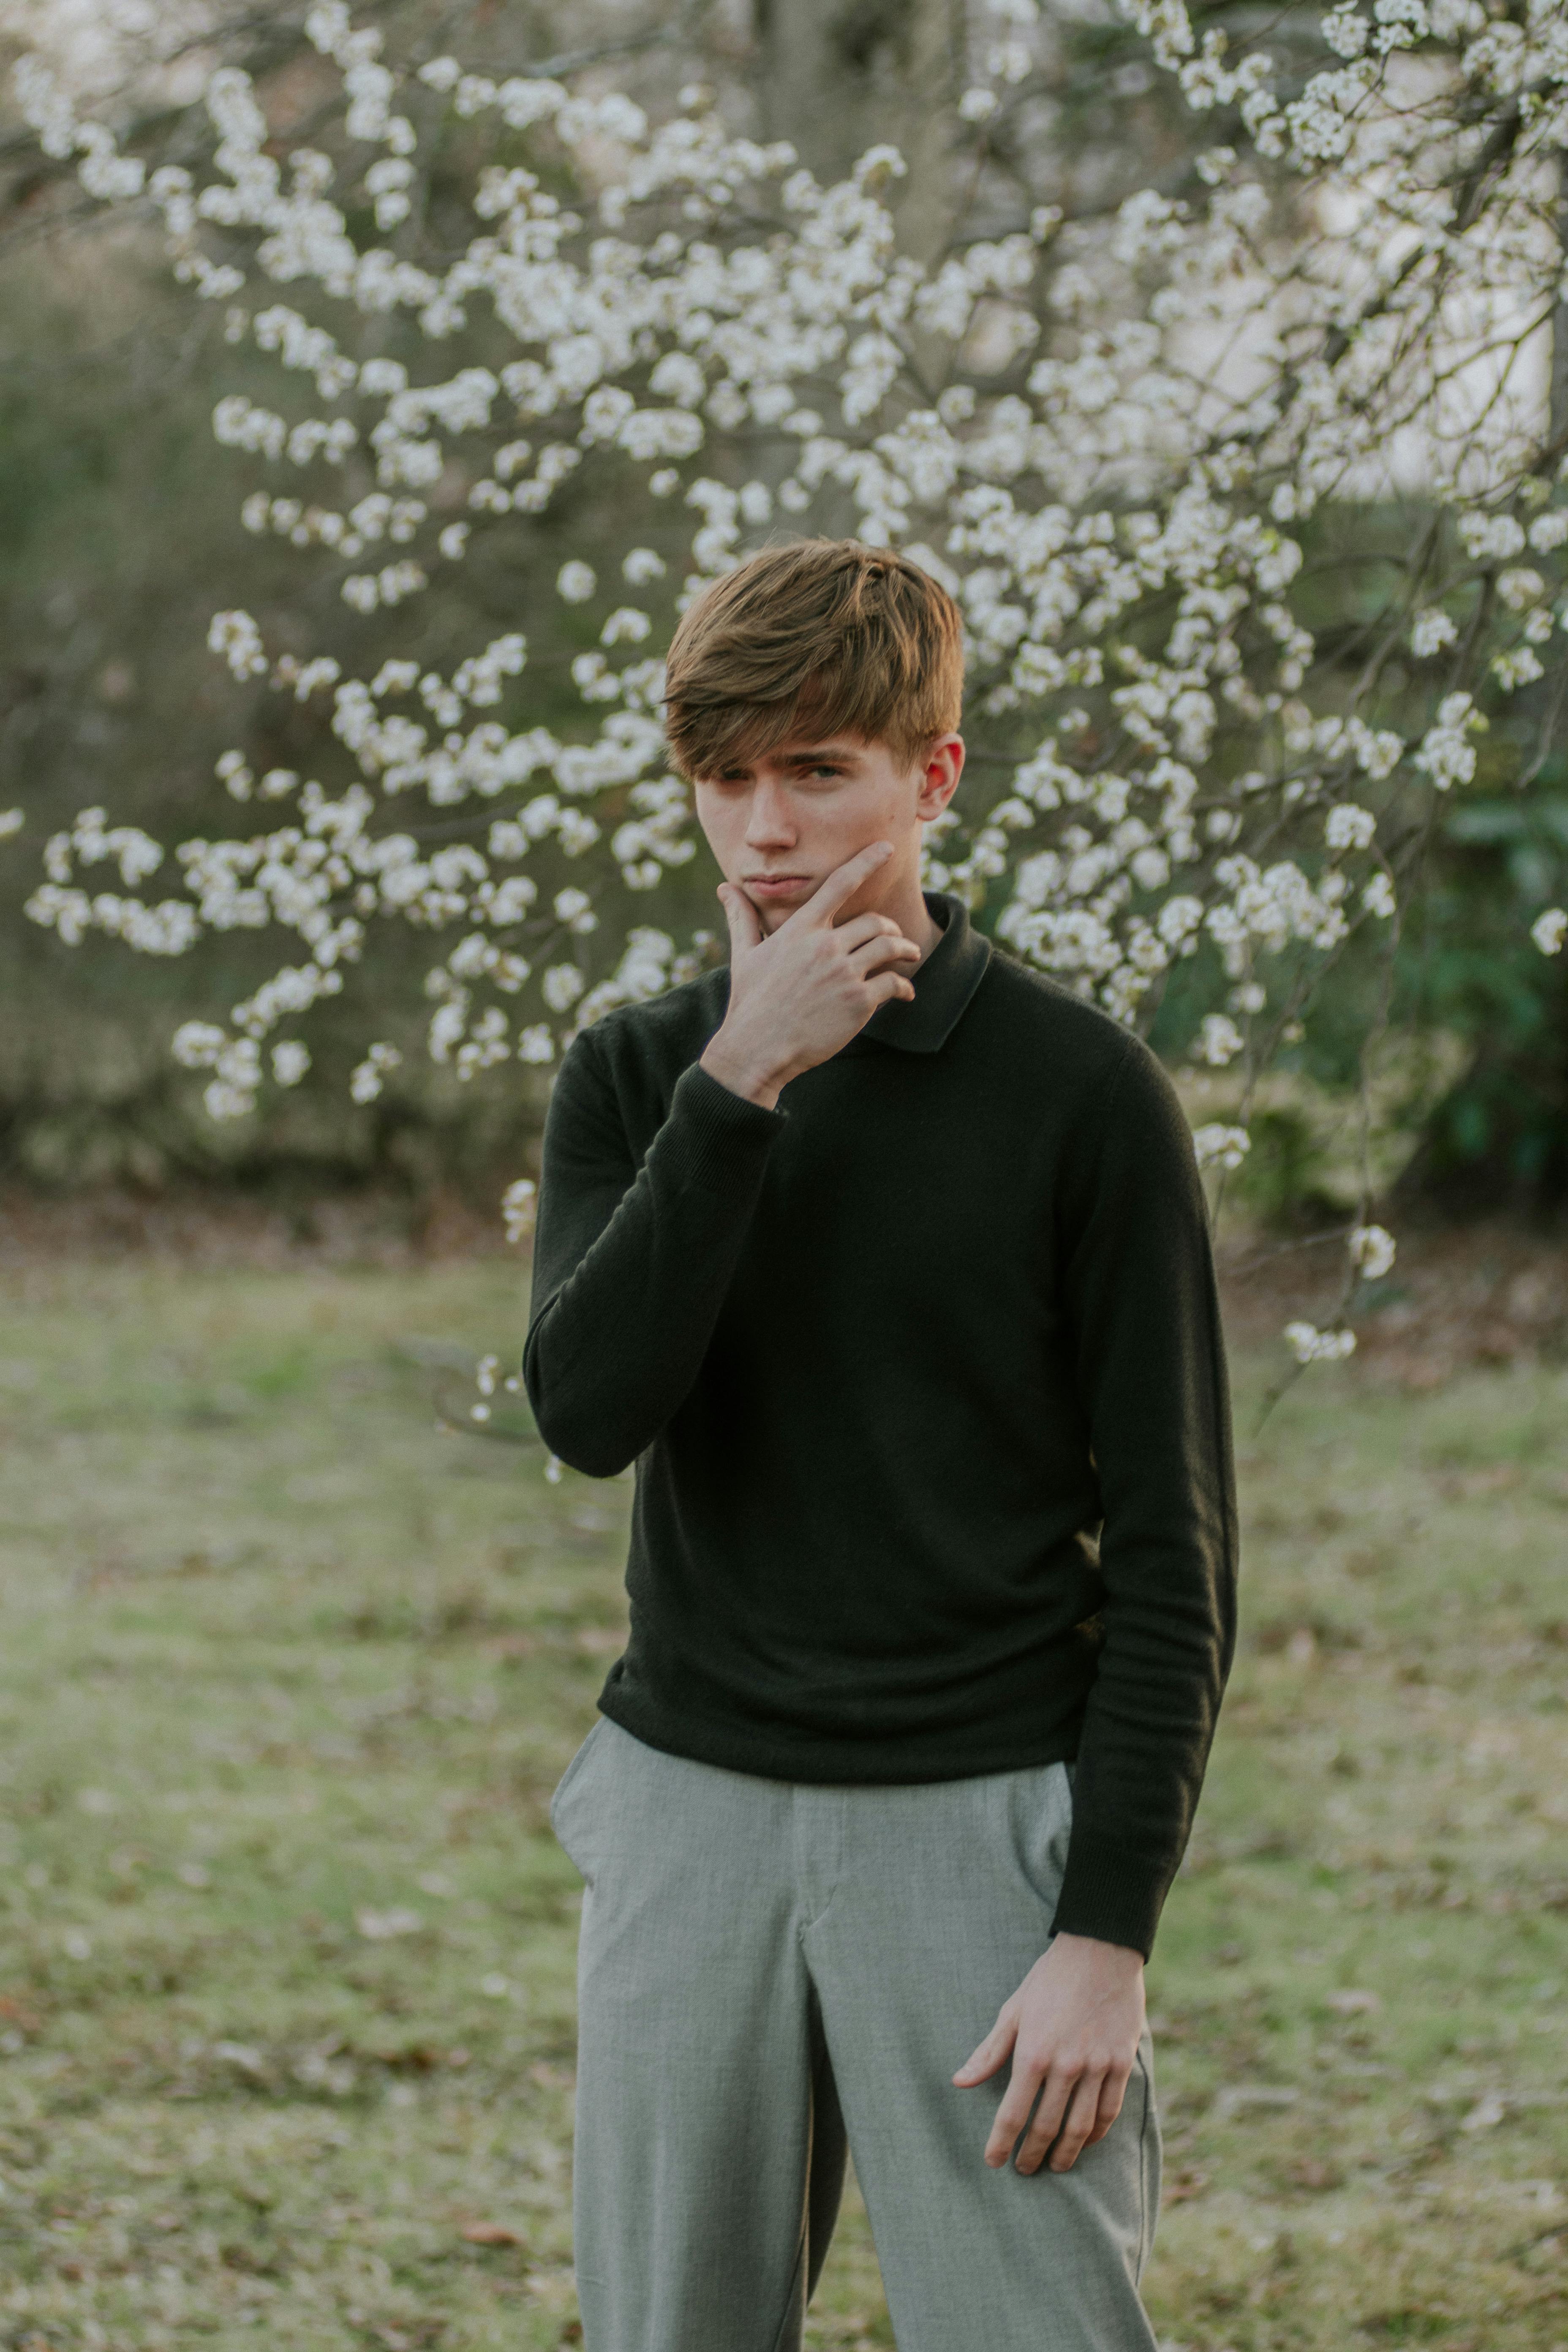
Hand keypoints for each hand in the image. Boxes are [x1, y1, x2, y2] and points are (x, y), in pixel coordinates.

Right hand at [699, 843, 920, 1108]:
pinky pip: (893, 983)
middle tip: (895, 937)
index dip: (866, 862)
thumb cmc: (749, 1002)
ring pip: (890, 946)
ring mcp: (844, 974)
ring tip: (909, 956)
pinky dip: (904, 986)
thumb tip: (725, 887)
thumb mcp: (743, 955)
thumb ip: (742, 917)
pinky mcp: (858, 1003)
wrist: (757, 1050)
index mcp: (800, 930)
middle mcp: (825, 946)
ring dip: (905, 950)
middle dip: (890, 927)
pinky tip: (904, 993)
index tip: (886, 848)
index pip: (839, 885)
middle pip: (875, 921)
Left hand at [953, 1933, 1145, 2174]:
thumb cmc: (1050, 1980)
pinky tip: (1084, 2141)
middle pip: (1047, 2128)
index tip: (994, 2162)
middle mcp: (1065, 2066)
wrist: (1100, 1951)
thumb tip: (959, 2083)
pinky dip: (1095, 2133)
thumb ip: (989, 2052)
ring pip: (1080, 2128)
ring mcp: (1096, 2066)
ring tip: (1055, 2166)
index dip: (1001, 2144)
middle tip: (1024, 2169)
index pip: (1012, 2113)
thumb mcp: (1013, 2011)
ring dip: (1066, 2154)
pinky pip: (1109, 2111)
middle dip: (1032, 2155)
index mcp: (1033, 2053)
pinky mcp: (1121, 2063)